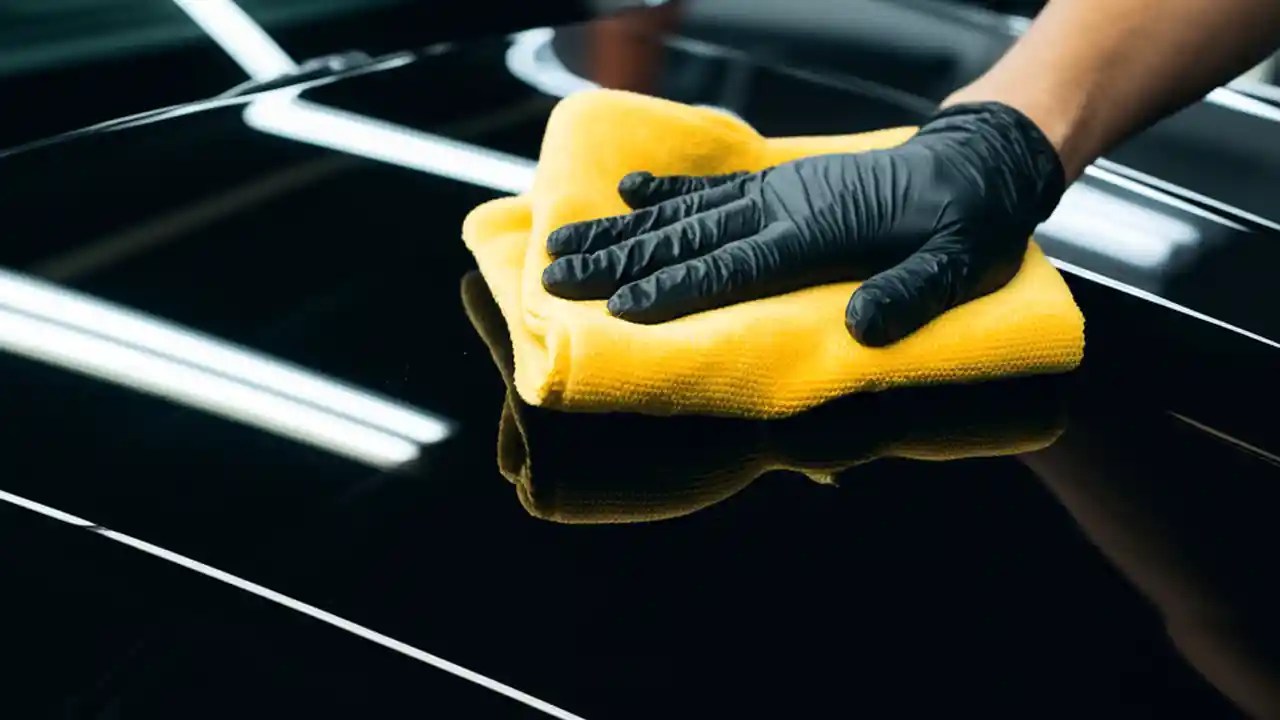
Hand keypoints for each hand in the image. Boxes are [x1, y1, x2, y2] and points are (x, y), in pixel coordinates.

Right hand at [541, 102, 1065, 345]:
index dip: (674, 289)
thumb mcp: (958, 267)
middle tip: (558, 276)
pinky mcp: (780, 184)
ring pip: (685, 213)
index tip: (619, 307)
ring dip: (623, 230)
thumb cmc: (967, 223)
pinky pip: (713, 188)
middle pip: (686, 239)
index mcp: (817, 234)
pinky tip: (629, 192)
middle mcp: (783, 209)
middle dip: (619, 260)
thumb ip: (909, 295)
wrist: (978, 164)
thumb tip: (860, 327)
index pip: (731, 267)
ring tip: (567, 241)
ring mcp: (776, 192)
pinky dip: (668, 191)